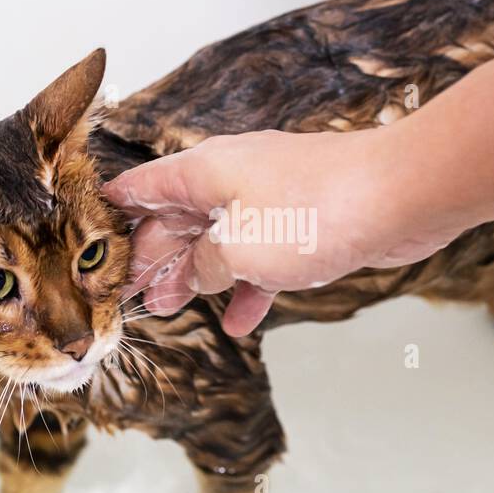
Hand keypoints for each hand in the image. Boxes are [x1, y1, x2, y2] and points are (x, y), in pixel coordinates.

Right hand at [103, 128, 463, 335]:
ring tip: (171, 310)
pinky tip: (240, 322)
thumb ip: (206, 266)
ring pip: (219, 241)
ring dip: (196, 276)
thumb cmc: (319, 211)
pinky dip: (247, 287)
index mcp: (203, 171)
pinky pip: (262, 258)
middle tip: (131, 297)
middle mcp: (232, 179)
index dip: (112, 219)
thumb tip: (195, 275)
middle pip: (177, 219)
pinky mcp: (304, 224)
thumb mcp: (240, 249)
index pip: (140, 189)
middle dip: (153, 258)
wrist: (403, 194)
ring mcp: (270, 200)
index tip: (90, 250)